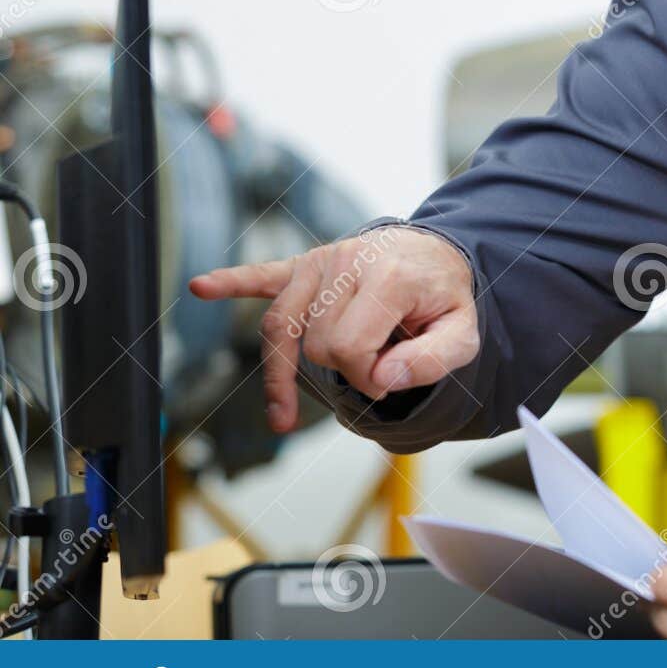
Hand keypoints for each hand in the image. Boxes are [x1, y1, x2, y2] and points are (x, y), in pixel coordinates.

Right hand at [187, 227, 477, 432]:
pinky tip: (202, 286)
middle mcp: (349, 261)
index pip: (351, 348)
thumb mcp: (463, 333)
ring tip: (283, 413)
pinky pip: (261, 277)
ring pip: (283, 327)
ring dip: (290, 367)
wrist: (436, 253)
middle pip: (316, 343)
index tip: (387, 380)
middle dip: (345, 369)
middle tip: (376, 363)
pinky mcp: (304, 264)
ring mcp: (322, 261)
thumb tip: (383, 379)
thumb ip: (432, 361)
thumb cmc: (444, 298)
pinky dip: (232, 283)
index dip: (367, 379)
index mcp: (390, 277)